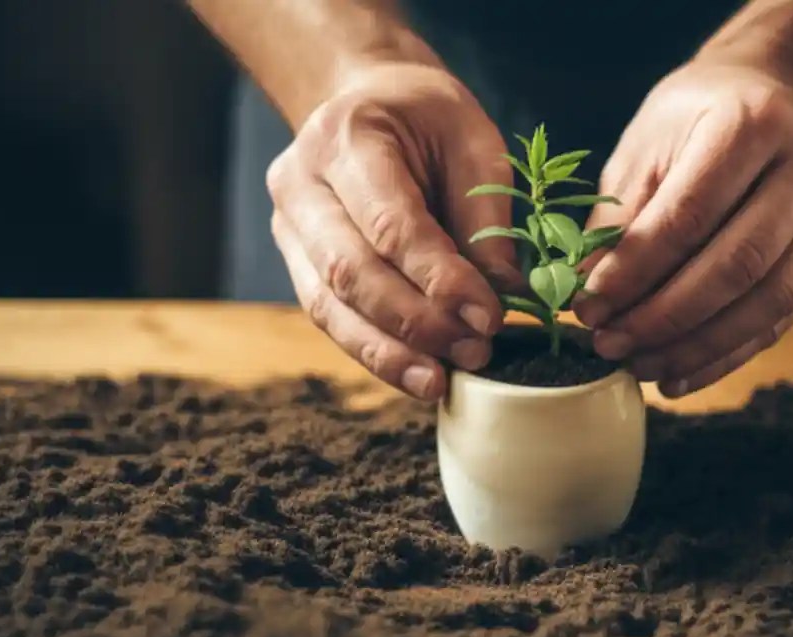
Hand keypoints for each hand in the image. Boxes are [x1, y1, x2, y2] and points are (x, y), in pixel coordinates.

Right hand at [267, 63, 519, 400]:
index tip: (489, 317)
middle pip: (352, 271)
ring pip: (330, 305)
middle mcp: (300, 182)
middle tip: (475, 351)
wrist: (364, 98)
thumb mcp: (471, 139)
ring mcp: (288, 225)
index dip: (440, 279)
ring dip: (389, 352)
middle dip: (417, 323)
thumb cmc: (426, 116)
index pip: (390, 224)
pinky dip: (373, 351)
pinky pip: (329, 316)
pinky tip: (415, 374)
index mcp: (347, 136)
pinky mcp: (294, 260)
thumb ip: (485, 215)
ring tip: (440, 382)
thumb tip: (504, 295)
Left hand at [573, 62, 792, 397]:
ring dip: (695, 347)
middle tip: (608, 344)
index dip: (636, 269)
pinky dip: (724, 356)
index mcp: (752, 124)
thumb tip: (587, 297)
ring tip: (638, 367)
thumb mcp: (645, 145)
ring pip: (765, 302)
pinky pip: (777, 320)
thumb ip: (618, 216)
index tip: (589, 305)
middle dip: (664, 317)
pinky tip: (676, 374)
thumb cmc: (694, 118)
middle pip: (737, 265)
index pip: (689, 215)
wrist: (771, 95)